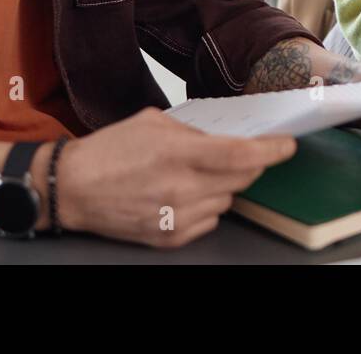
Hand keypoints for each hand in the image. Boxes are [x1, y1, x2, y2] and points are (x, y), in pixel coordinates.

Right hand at [54, 107, 294, 247]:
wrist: (72, 189)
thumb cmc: (109, 151)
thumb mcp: (153, 122)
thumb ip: (192, 131)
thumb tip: (222, 139)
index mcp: (177, 153)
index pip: (240, 154)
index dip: (271, 151)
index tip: (287, 146)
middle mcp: (181, 188)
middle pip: (241, 179)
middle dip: (247, 164)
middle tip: (236, 155)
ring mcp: (177, 216)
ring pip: (227, 201)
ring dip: (222, 186)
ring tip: (193, 175)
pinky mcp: (170, 237)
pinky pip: (209, 221)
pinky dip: (206, 207)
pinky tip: (183, 194)